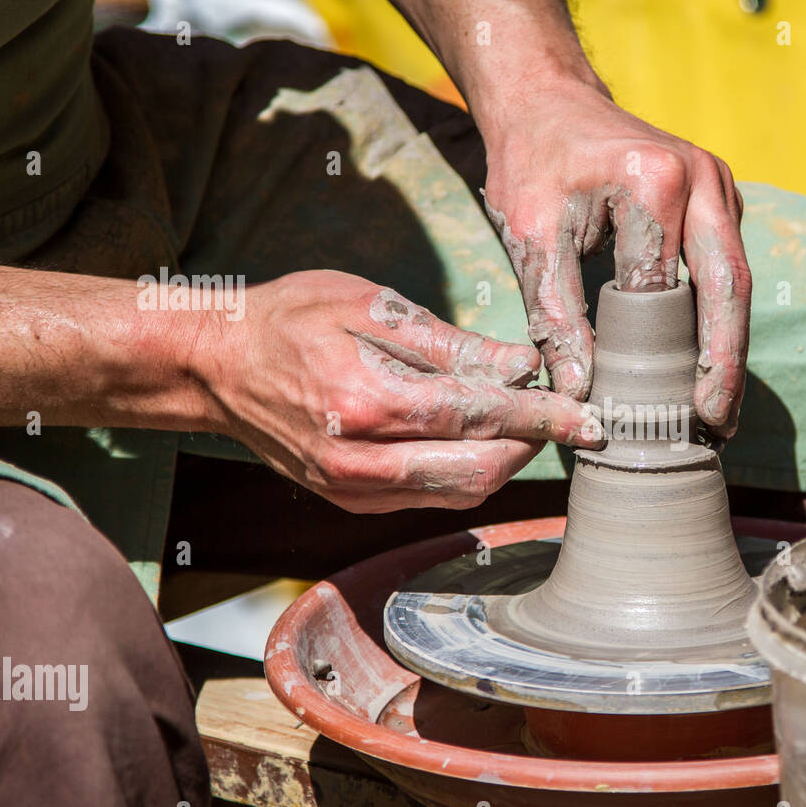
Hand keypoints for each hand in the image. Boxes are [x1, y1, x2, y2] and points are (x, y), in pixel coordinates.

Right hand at [196, 270, 602, 511]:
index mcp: (365, 401)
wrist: (215, 365)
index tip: (590, 417)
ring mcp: (352, 489)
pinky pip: (429, 497)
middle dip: (535, 447)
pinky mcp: (350, 501)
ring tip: (531, 426)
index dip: (543, 418)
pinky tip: (483, 443)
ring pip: (459, 492)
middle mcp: (359, 459)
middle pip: (479, 470)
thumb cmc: (290, 318)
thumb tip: (521, 366)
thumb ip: (450, 344)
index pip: (479, 418)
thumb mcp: (369, 304)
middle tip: (568, 418)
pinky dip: (468, 474)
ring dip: (506, 464)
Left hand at [480, 78, 750, 436]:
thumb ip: (554, 315)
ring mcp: (720, 186)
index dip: (657, 360)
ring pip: (736, 281)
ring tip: (720, 413)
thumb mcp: (530, 237)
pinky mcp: (721, 199)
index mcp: (655, 182)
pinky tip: (710, 368)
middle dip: (725, 364)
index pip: (661, 291)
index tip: (652, 415)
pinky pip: (728, 267)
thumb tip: (582, 392)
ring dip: (730, 348)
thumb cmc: (533, 164)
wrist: (549, 103)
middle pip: (728, 288)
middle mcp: (702, 179)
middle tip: (716, 425)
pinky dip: (720, 319)